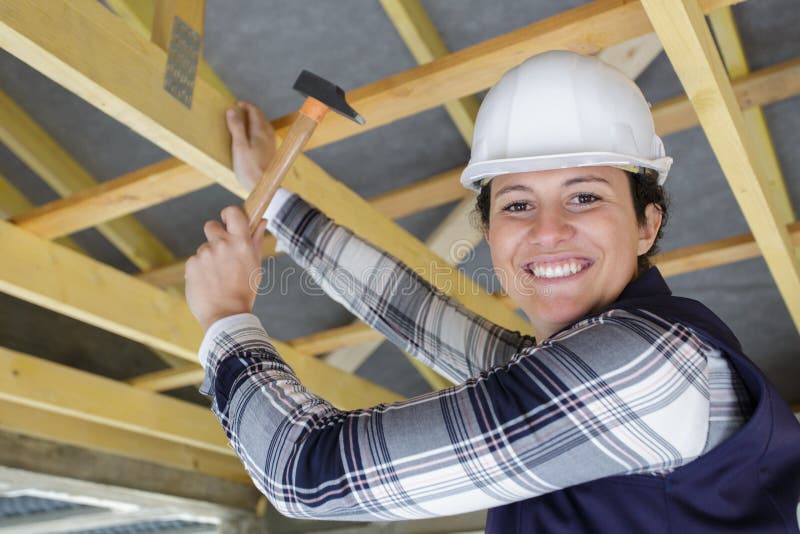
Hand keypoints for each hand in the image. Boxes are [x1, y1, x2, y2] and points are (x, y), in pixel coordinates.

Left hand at [185, 206, 267, 331]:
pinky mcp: (191, 264)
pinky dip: (199, 270)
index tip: (228, 220)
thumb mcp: (255, 265)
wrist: (226, 315)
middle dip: (215, 235)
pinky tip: (208, 282)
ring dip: (209, 257)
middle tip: (221, 253)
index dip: (229, 214)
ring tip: (216, 277)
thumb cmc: (245, 291)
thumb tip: (262, 221)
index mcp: (241, 243)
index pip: (233, 212)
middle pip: (211, 226)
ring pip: (204, 248)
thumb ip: (256, 240)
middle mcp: (222, 244)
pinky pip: (195, 261)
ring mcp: (205, 254)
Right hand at [226, 101, 275, 191]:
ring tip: (241, 123)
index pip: (255, 110)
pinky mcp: (270, 152)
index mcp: (260, 131)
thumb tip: (232, 111)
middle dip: (249, 111)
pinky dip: (256, 130)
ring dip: (253, 121)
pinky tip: (250, 138)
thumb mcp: (239, 146)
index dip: (245, 105)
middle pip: (260, 117)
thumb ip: (236, 127)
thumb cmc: (250, 168)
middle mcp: (268, 135)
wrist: (264, 186)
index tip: (236, 104)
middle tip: (237, 112)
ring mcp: (271, 143)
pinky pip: (264, 135)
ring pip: (263, 125)